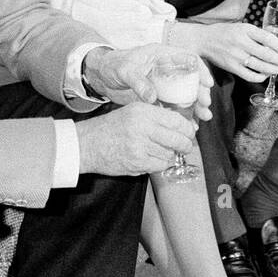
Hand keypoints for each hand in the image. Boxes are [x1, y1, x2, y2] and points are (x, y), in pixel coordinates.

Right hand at [75, 102, 195, 175]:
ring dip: (171, 155)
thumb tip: (182, 124)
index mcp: (143, 111)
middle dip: (185, 144)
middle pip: (177, 139)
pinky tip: (155, 159)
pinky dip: (161, 164)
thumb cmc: (110, 127)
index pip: (176, 120)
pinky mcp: (136, 162)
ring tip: (164, 152)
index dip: (187, 128)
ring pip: (169, 154)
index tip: (190, 132)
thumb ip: (155, 115)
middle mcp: (142, 127)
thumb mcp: (132, 111)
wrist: (87, 144)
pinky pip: (160, 165)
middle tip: (186, 146)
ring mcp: (140, 146)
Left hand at [81, 45, 212, 121]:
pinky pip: (175, 106)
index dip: (200, 69)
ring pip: (186, 93)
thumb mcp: (124, 71)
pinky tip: (191, 124)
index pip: (187, 58)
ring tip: (204, 117)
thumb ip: (139, 82)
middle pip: (191, 78)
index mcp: (161, 55)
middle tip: (205, 104)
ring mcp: (165, 83)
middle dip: (201, 92)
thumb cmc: (113, 65)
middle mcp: (167, 68)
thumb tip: (152, 97)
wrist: (102, 76)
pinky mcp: (160, 97)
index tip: (206, 83)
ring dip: (196, 105)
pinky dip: (183, 115)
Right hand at [169, 21, 277, 82]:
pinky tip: (266, 75)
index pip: (268, 38)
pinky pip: (250, 75)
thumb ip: (256, 35)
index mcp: (245, 29)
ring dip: (274, 69)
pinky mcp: (231, 67)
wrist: (203, 40)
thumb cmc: (225, 32)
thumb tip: (277, 44)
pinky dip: (260, 77)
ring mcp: (236, 56)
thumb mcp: (241, 27)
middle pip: (267, 54)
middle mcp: (241, 42)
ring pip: (260, 66)